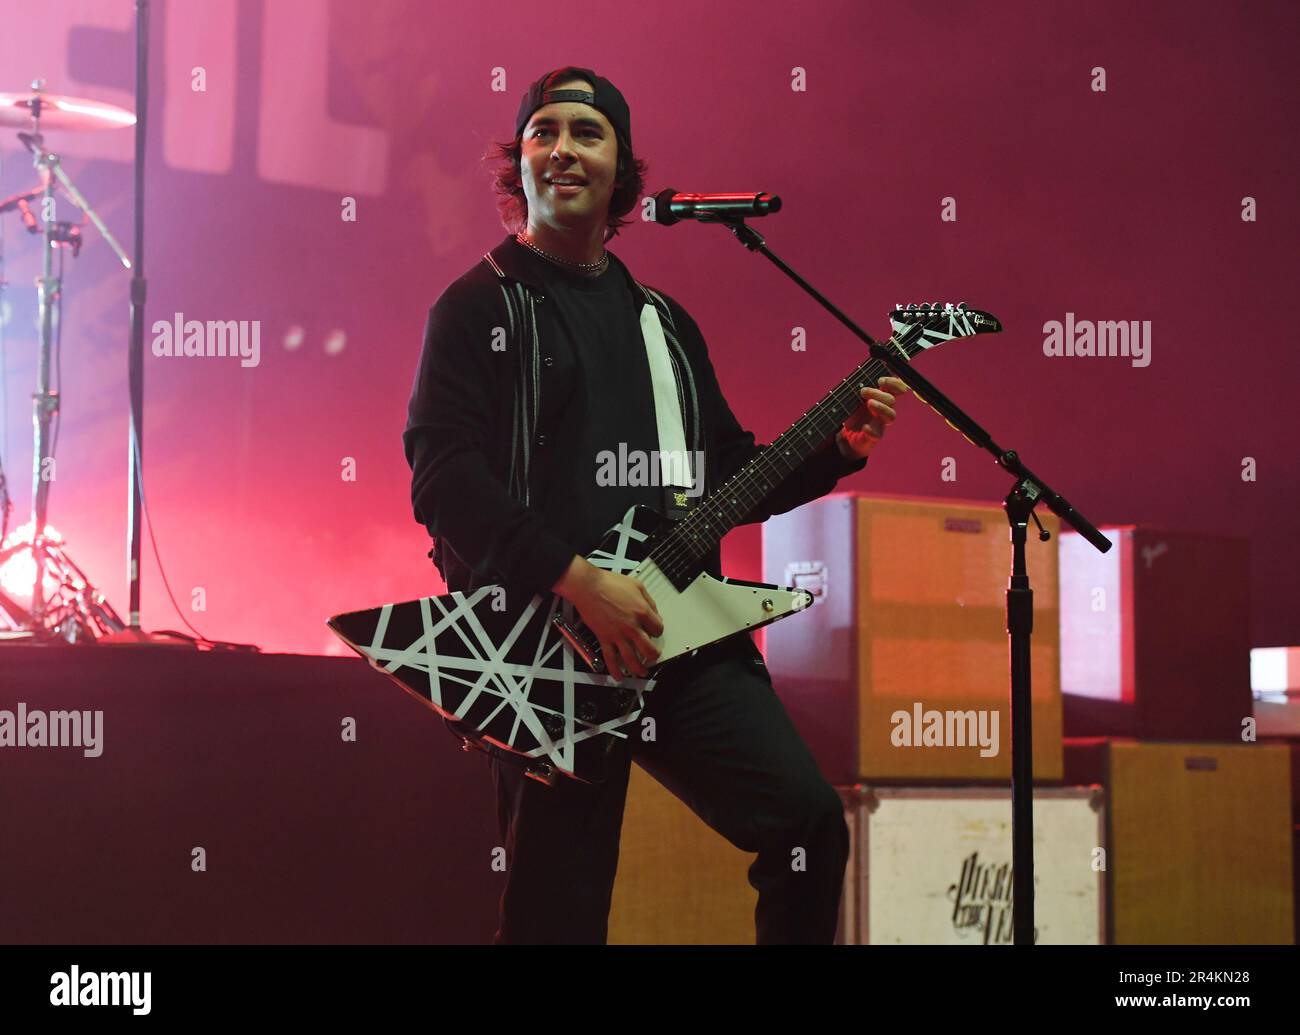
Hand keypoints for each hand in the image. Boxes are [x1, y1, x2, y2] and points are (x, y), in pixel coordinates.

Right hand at [554, 557, 662, 677]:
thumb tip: (653, 610)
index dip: (658, 631)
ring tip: (642, 672)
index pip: (658, 629)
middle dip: (653, 655)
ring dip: (639, 668)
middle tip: (653, 656)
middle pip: (649, 649)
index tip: (654, 631)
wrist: (588, 586)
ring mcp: (618, 634)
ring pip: (632, 659)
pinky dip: (615, 670)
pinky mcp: (604, 638)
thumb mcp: (636, 585)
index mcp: (642, 612)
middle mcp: (632, 626)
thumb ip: (648, 600)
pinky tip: (619, 675)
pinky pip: (611, 658)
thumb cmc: (608, 583)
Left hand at [837, 376, 908, 459]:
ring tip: (869, 404)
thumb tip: (857, 378)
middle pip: (891, 400)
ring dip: (881, 407)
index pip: (897, 388)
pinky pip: (877, 434)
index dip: (893, 383)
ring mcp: (881, 423)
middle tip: (863, 391)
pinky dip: (871, 430)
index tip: (880, 381)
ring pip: (891, 416)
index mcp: (882, 398)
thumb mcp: (853, 398)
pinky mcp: (874, 436)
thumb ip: (858, 388)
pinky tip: (865, 427)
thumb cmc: (854, 413)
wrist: (848, 436)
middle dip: (878, 393)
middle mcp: (884, 409)